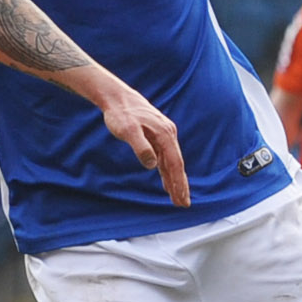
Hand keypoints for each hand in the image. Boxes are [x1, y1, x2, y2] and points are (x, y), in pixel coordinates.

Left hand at [98, 84, 188, 207]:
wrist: (117, 98)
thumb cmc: (121, 114)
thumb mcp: (128, 130)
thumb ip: (141, 147)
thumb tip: (152, 165)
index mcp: (164, 134)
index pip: (174, 163)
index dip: (178, 182)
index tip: (180, 198)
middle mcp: (168, 135)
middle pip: (177, 164)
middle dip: (181, 185)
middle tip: (183, 204)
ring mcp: (163, 136)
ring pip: (171, 162)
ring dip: (175, 180)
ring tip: (178, 198)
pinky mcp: (156, 137)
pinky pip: (165, 157)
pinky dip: (167, 171)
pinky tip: (167, 181)